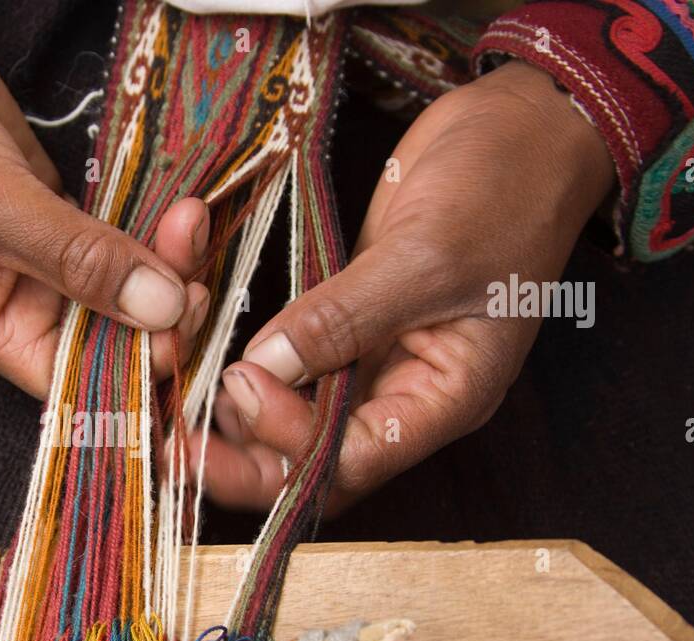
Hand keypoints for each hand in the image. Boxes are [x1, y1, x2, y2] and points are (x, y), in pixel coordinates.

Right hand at [0, 29, 210, 398]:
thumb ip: (81, 262)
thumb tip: (161, 309)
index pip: (80, 379)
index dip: (136, 367)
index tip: (183, 326)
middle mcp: (24, 307)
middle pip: (112, 334)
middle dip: (160, 306)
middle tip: (191, 256)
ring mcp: (46, 261)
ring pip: (124, 286)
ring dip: (164, 262)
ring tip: (190, 218)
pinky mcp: (63, 217)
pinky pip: (119, 241)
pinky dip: (150, 231)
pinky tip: (181, 211)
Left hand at [192, 60, 615, 510]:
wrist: (521, 126)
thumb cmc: (504, 188)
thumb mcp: (425, 255)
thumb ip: (344, 318)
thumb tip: (264, 368)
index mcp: (444, 399)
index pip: (355, 460)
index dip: (290, 441)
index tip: (238, 385)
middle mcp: (405, 395)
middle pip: (314, 459)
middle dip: (244, 455)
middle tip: (172, 440)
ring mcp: (373, 361)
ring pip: (294, 418)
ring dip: (236, 413)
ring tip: (178, 388)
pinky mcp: (346, 324)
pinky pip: (290, 365)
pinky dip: (249, 365)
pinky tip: (202, 352)